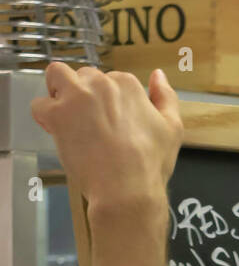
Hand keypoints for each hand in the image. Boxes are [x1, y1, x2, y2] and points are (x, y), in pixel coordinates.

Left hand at [30, 63, 182, 209]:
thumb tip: (158, 74)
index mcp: (127, 84)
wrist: (127, 191)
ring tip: (67, 118)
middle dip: (84, 97)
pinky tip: (57, 132)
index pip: (111, 80)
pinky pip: (40, 105)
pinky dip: (45, 117)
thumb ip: (166, 97)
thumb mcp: (172, 129)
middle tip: (91, 128)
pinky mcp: (57, 114)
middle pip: (84, 77)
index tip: (110, 124)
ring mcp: (77, 96)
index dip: (108, 103)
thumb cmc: (151, 165)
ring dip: (59, 92)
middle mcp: (101, 83)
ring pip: (57, 76)